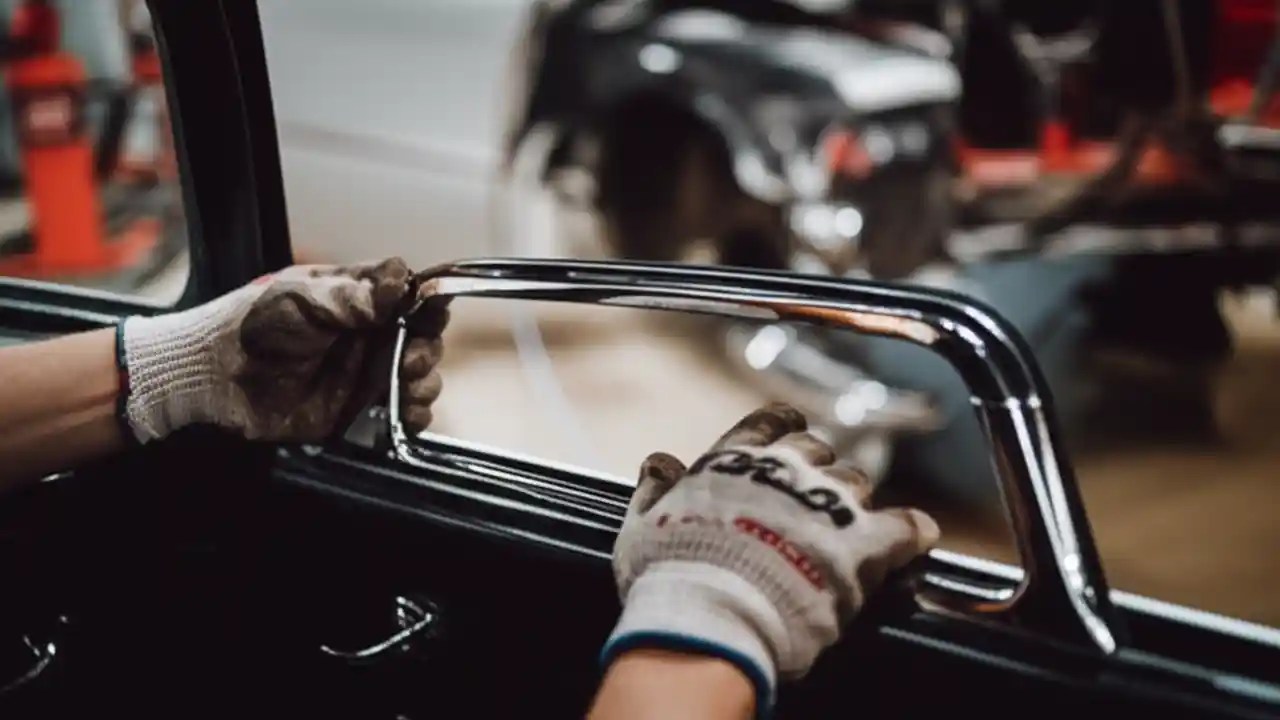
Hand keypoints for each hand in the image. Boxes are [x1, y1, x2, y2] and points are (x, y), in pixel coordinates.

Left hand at [120, 257, 448, 443]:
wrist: (216, 376)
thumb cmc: (251, 324)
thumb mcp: (301, 299)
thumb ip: (354, 295)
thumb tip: (402, 281)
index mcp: (359, 298)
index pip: (411, 294)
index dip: (428, 301)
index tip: (430, 309)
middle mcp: (369, 335)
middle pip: (425, 338)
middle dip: (427, 347)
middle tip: (410, 357)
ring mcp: (366, 373)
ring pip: (421, 376)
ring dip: (424, 381)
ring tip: (404, 384)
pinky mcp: (358, 411)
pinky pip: (403, 415)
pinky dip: (413, 415)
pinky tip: (403, 411)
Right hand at [604, 403, 939, 709]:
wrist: (711, 616)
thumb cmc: (671, 575)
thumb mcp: (644, 523)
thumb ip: (655, 487)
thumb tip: (658, 462)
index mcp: (734, 459)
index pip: (769, 424)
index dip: (783, 429)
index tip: (790, 434)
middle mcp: (786, 468)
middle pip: (818, 452)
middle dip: (817, 472)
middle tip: (810, 502)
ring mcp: (829, 502)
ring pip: (857, 483)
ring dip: (853, 502)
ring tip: (846, 530)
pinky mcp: (865, 543)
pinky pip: (905, 526)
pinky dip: (912, 531)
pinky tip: (916, 537)